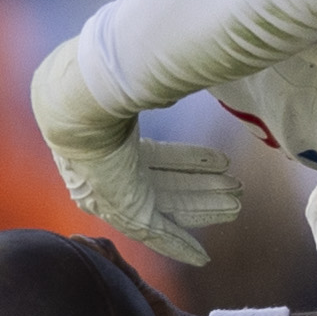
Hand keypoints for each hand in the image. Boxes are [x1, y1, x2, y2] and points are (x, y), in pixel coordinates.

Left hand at [30, 39, 243, 266]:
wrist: (79, 105)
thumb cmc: (105, 86)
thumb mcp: (137, 82)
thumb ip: (156, 81)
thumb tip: (173, 57)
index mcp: (115, 143)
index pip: (161, 160)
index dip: (192, 162)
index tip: (221, 163)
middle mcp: (116, 172)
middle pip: (169, 186)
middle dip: (205, 188)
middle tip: (237, 191)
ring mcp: (118, 193)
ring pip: (171, 208)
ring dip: (205, 210)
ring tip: (237, 206)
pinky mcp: (124, 212)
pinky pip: (158, 236)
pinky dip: (180, 246)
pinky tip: (202, 257)